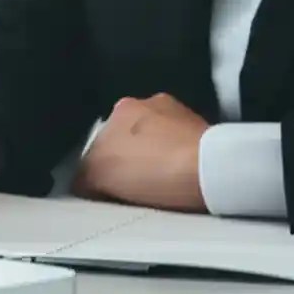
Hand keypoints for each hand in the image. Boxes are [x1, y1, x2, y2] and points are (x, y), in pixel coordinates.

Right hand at [72, 93, 209, 212]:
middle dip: (129, 160)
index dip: (100, 166)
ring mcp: (183, 115)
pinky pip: (182, 151)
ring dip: (155, 162)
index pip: (101, 139)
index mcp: (122, 106)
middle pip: (130, 139)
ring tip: (159, 190)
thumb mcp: (97, 175)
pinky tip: (179, 183)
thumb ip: (82, 175)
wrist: (211, 171)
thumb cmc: (151, 168)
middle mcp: (152, 102)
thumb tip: (82, 182)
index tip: (106, 187)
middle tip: (131, 190)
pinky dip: (178, 165)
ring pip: (158, 144)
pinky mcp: (207, 132)